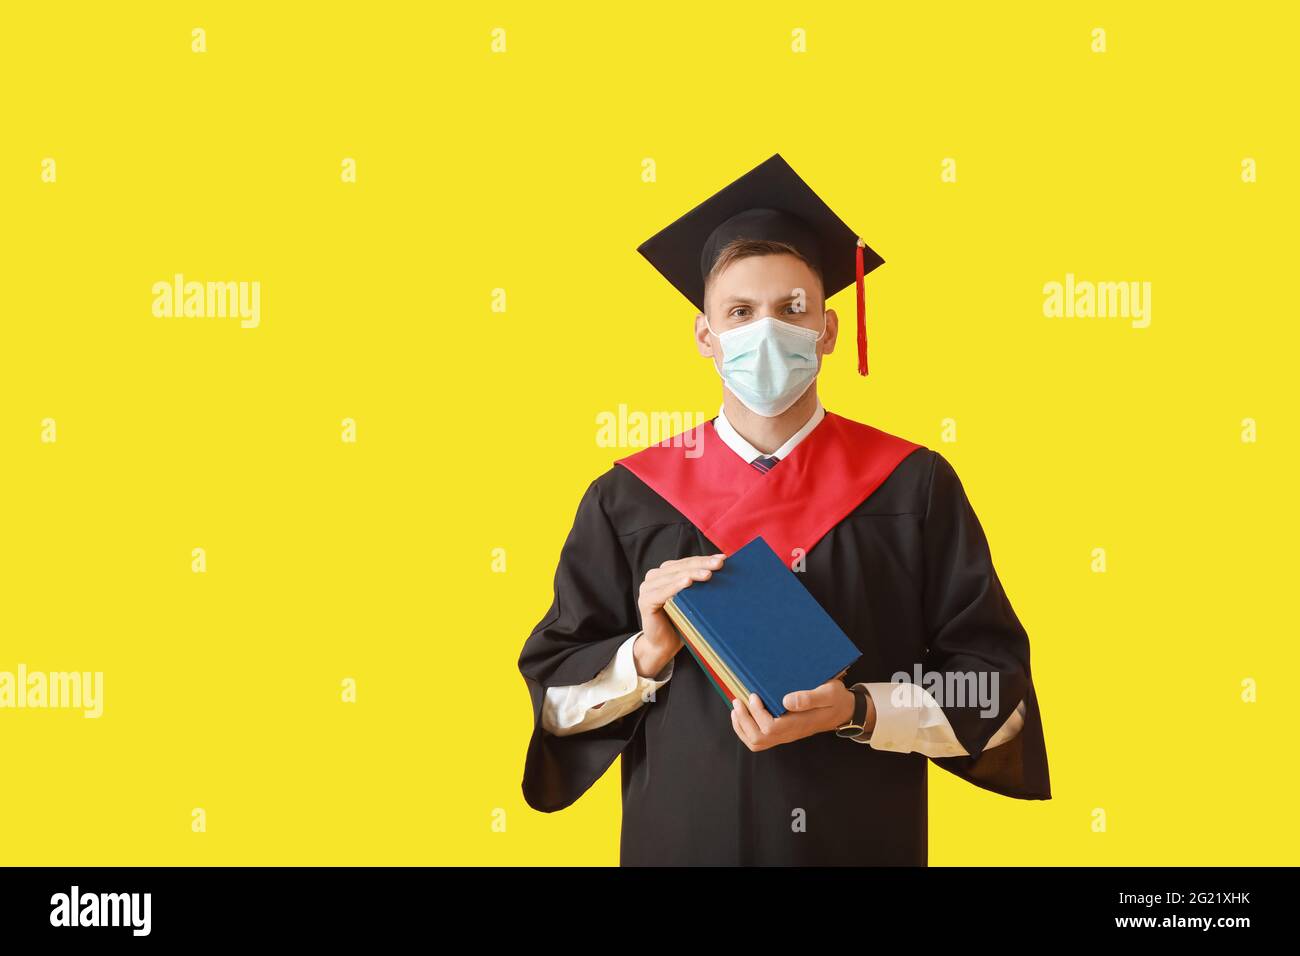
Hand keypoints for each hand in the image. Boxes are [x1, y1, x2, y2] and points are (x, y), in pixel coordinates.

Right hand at [634, 553, 725, 677]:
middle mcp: (654, 577)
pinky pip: (662, 592)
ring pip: (673, 577)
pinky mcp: (645, 601)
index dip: (704, 559)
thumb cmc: (681, 621)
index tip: (723, 558)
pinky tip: (687, 583)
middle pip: (681, 567)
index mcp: (665, 573)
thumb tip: (724, 569)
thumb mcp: (693, 600)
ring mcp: (647, 588)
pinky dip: (675, 587)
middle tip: (719, 564)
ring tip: (708, 574)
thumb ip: (700, 584)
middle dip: (701, 564)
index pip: (687, 562)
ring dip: (691, 574)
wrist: (664, 645)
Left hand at [730, 679, 858, 750]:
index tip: (754, 695)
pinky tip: (743, 715)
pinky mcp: (782, 733)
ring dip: (742, 727)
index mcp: (799, 723)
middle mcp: (790, 733)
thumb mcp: (828, 693)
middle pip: (759, 738)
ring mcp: (785, 735)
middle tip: (738, 701)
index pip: (771, 728)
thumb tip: (786, 701)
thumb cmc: (836, 699)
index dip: (757, 713)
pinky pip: (760, 740)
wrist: (843, 710)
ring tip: (736, 708)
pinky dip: (746, 729)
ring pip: (757, 743)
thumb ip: (809, 697)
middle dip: (744, 720)